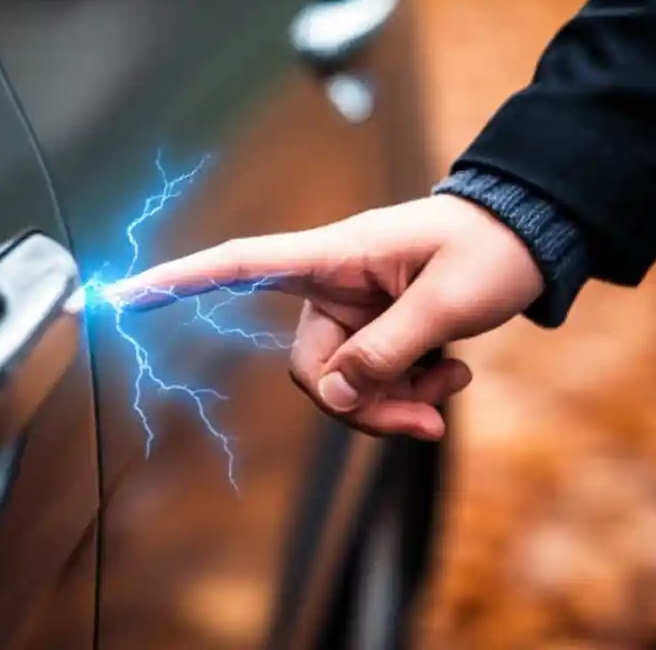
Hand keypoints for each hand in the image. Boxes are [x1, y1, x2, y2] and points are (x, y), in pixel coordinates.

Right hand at [104, 195, 543, 439]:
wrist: (531, 235)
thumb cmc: (489, 247)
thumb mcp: (447, 301)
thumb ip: (388, 350)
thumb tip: (336, 394)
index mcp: (335, 258)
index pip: (240, 265)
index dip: (180, 280)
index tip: (124, 295)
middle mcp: (334, 288)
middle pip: (313, 368)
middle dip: (365, 404)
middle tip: (425, 419)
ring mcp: (357, 312)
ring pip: (347, 385)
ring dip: (397, 401)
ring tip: (451, 388)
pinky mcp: (381, 330)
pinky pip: (375, 380)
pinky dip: (411, 392)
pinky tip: (453, 376)